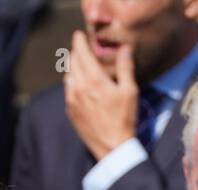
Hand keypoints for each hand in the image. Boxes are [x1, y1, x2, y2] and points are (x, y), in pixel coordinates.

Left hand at [64, 30, 139, 161]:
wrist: (111, 147)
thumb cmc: (124, 118)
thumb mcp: (129, 91)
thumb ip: (125, 67)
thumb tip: (125, 48)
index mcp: (93, 80)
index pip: (82, 54)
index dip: (79, 42)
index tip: (79, 35)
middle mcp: (78, 88)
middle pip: (72, 63)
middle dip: (75, 52)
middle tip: (80, 47)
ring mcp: (72, 101)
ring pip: (67, 76)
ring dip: (72, 67)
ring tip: (78, 63)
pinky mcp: (70, 111)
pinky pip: (67, 91)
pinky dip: (71, 82)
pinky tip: (77, 83)